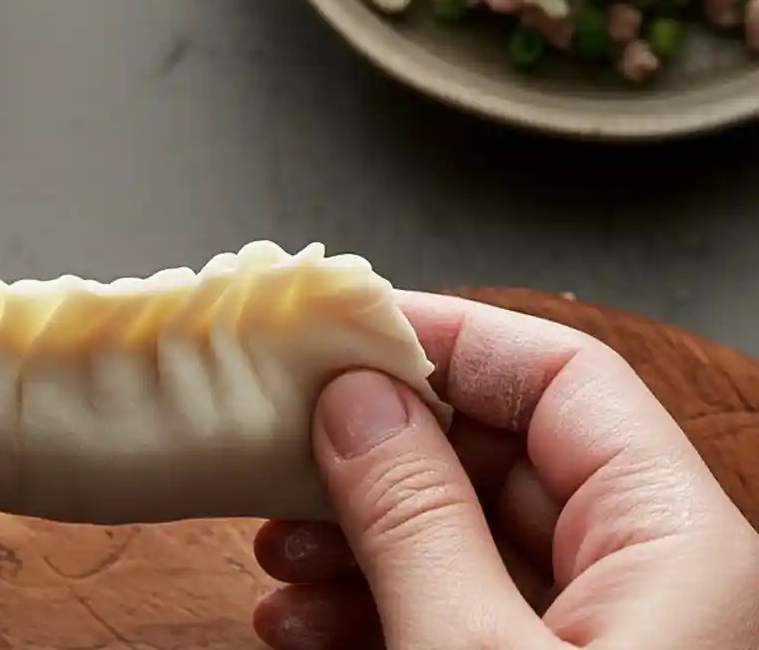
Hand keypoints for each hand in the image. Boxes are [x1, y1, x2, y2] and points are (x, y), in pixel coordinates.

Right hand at [252, 290, 758, 648]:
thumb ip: (415, 523)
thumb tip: (356, 402)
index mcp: (676, 546)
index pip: (566, 376)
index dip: (448, 339)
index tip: (342, 334)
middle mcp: (652, 579)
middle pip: (504, 455)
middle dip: (378, 456)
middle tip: (285, 450)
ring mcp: (603, 635)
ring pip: (468, 538)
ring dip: (359, 539)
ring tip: (278, 557)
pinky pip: (461, 611)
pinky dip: (375, 606)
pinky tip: (303, 620)